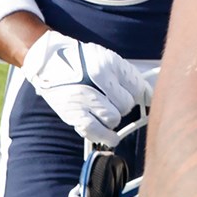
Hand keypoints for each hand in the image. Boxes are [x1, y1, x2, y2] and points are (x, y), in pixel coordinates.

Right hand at [22, 29, 151, 145]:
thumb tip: (147, 93)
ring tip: (104, 110)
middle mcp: (97, 79)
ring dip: (112, 118)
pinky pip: (94, 131)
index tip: (141, 99)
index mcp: (109, 63)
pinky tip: (111, 138)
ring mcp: (84, 97)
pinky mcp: (73, 113)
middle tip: (113, 101)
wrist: (49, 62)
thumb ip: (126, 75)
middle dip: (123, 106)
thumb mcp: (106, 58)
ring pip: (113, 118)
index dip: (139, 95)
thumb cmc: (80, 60)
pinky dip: (105, 137)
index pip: (136, 87)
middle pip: (126, 104)